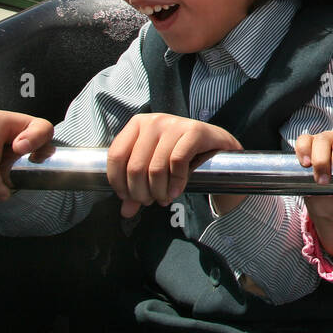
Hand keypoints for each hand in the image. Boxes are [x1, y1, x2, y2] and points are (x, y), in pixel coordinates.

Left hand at [106, 113, 239, 217]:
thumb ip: (138, 187)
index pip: (116, 156)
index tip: (128, 197)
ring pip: (156, 167)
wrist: (216, 144)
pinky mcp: (194, 131)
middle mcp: (153, 120)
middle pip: (135, 166)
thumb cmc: (181, 154)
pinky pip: (177, 162)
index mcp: (137, 124)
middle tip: (149, 201)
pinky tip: (175, 192)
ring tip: (163, 199)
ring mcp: (174, 124)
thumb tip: (126, 212)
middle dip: (141, 192)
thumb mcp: (154, 167)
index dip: (118, 182)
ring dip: (158, 191)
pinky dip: (175, 183)